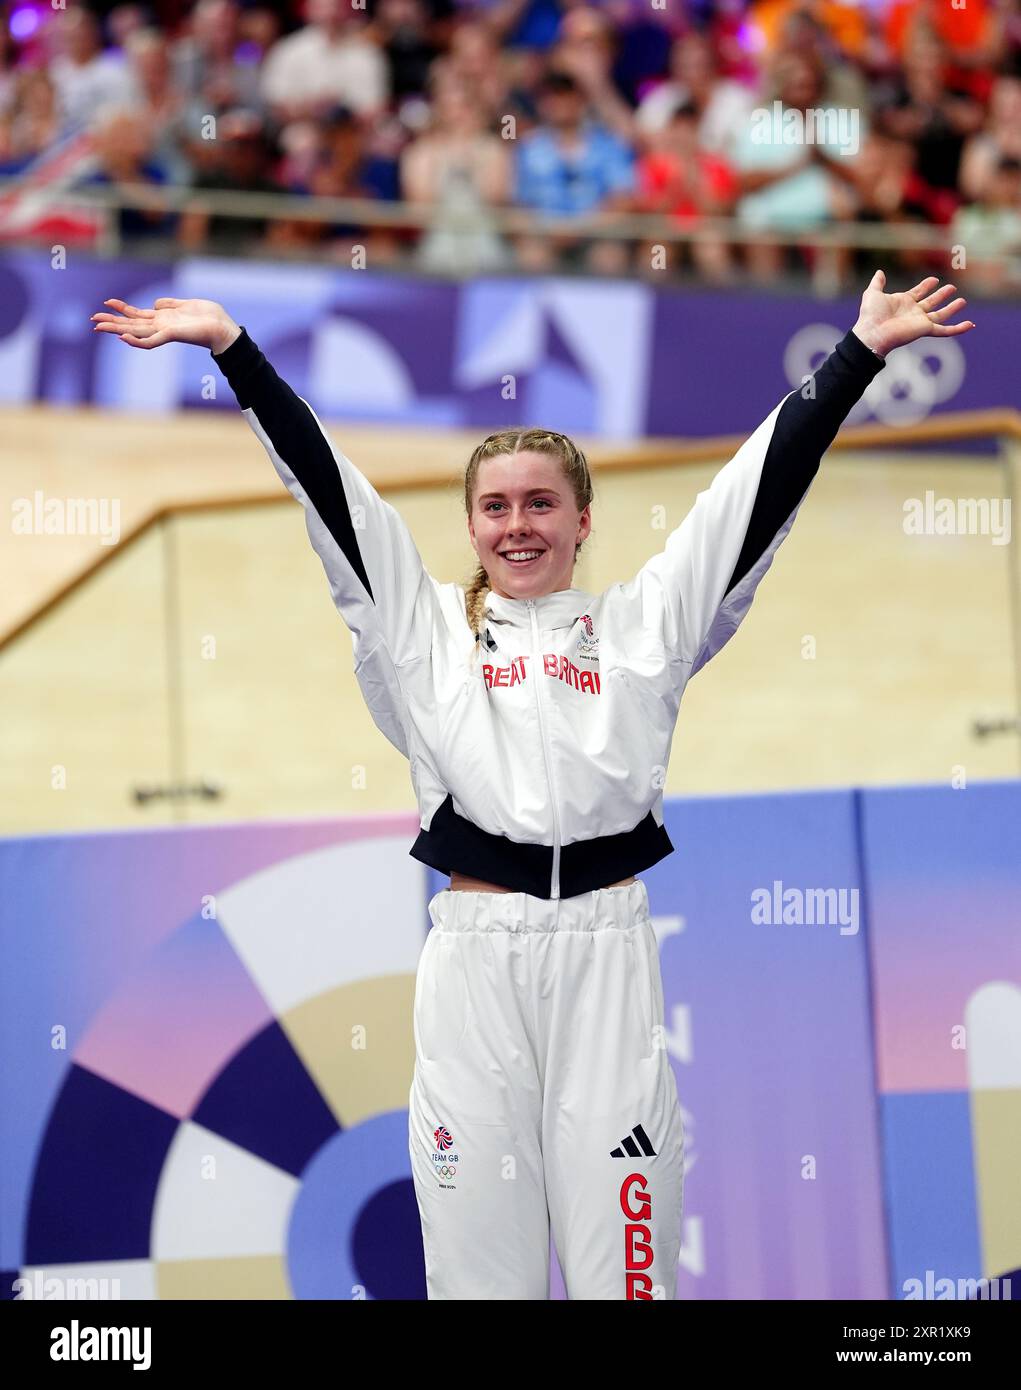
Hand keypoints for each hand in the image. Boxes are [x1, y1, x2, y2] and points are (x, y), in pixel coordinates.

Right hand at [90, 297, 240, 352]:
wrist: (223, 328)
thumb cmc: (209, 317)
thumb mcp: (186, 304)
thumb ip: (169, 304)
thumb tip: (155, 303)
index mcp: (163, 318)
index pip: (138, 314)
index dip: (122, 308)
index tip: (107, 302)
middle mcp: (160, 326)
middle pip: (131, 323)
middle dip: (112, 321)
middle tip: (93, 319)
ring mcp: (164, 332)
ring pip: (135, 331)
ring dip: (117, 329)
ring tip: (99, 326)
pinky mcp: (170, 335)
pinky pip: (150, 341)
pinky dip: (136, 341)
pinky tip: (123, 338)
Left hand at [851, 270, 974, 357]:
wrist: (872, 333)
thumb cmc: (870, 315)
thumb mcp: (872, 293)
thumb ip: (877, 282)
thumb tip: (879, 272)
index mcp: (903, 302)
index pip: (918, 292)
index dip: (926, 286)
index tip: (934, 279)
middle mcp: (913, 312)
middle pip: (932, 302)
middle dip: (941, 295)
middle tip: (952, 287)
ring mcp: (921, 322)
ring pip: (941, 315)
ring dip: (952, 308)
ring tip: (963, 301)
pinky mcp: (926, 330)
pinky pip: (945, 330)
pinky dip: (958, 329)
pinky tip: (970, 324)